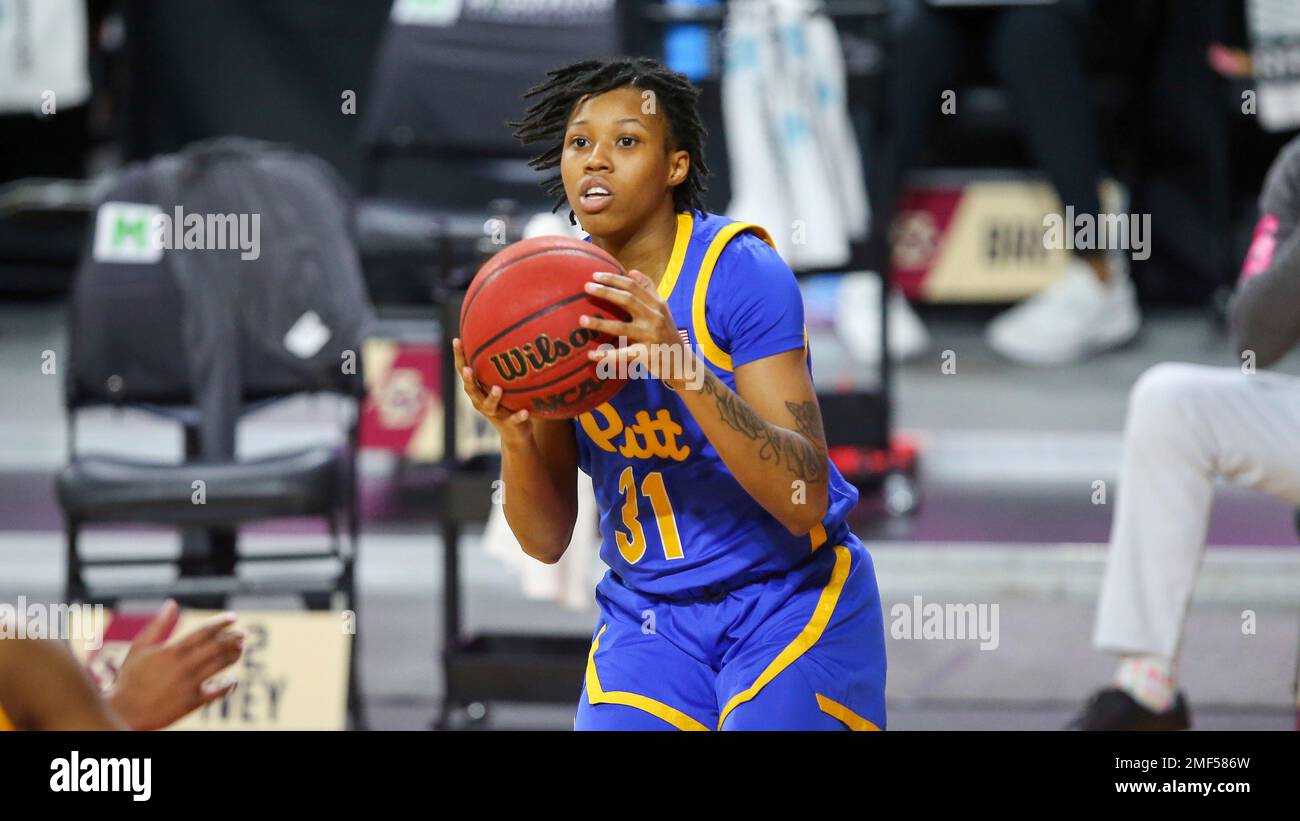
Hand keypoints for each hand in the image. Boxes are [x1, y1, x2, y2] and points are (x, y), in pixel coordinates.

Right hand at [105, 600, 243, 730]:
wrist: (123, 712)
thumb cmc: (129, 678)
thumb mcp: (138, 648)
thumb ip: (157, 625)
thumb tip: (171, 603)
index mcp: (172, 650)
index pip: (204, 631)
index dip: (222, 623)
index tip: (233, 618)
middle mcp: (183, 666)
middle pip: (217, 646)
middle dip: (234, 638)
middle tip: (244, 633)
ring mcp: (189, 684)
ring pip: (220, 665)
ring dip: (234, 655)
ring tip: (241, 649)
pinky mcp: (192, 702)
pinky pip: (218, 691)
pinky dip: (229, 684)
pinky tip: (232, 679)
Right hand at [452, 337, 532, 442]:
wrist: (515, 433)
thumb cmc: (507, 401)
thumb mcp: (501, 382)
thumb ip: (500, 365)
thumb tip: (508, 332)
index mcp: (476, 389)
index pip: (464, 370)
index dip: (459, 356)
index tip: (456, 340)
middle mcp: (480, 401)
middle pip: (470, 389)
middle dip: (468, 379)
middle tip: (468, 369)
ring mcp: (494, 413)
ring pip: (489, 405)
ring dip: (493, 397)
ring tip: (498, 389)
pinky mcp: (508, 424)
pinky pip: (514, 420)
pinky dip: (518, 416)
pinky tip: (525, 412)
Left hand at [581, 269, 693, 389]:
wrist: (683, 363)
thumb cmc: (668, 334)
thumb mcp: (663, 310)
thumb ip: (649, 290)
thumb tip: (631, 271)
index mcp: (657, 305)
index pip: (634, 286)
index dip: (614, 279)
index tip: (595, 275)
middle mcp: (655, 318)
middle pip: (627, 299)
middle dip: (605, 292)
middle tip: (586, 287)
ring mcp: (651, 336)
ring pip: (621, 327)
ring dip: (600, 323)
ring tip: (581, 320)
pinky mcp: (647, 355)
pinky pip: (622, 355)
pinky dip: (606, 355)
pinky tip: (591, 354)